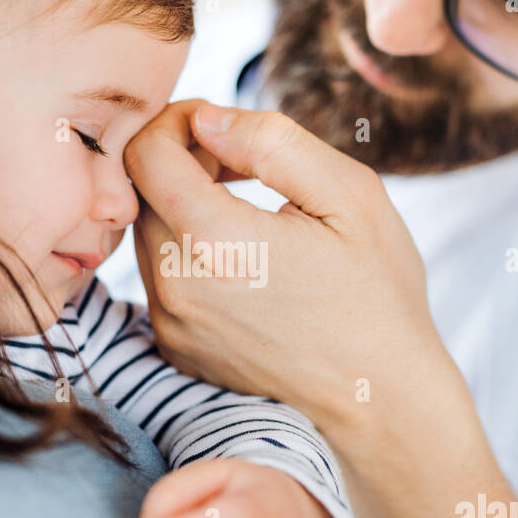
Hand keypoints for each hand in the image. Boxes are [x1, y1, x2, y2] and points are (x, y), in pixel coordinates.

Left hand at [124, 100, 447, 439]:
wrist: (379, 398)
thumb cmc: (377, 294)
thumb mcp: (350, 196)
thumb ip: (272, 142)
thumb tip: (207, 118)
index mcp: (215, 239)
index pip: (144, 151)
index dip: (177, 120)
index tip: (221, 126)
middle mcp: (176, 285)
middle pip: (139, 190)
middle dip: (180, 160)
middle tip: (239, 163)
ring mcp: (171, 322)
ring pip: (146, 232)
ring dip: (181, 205)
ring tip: (244, 209)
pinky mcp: (175, 346)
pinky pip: (159, 277)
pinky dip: (187, 252)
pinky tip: (242, 259)